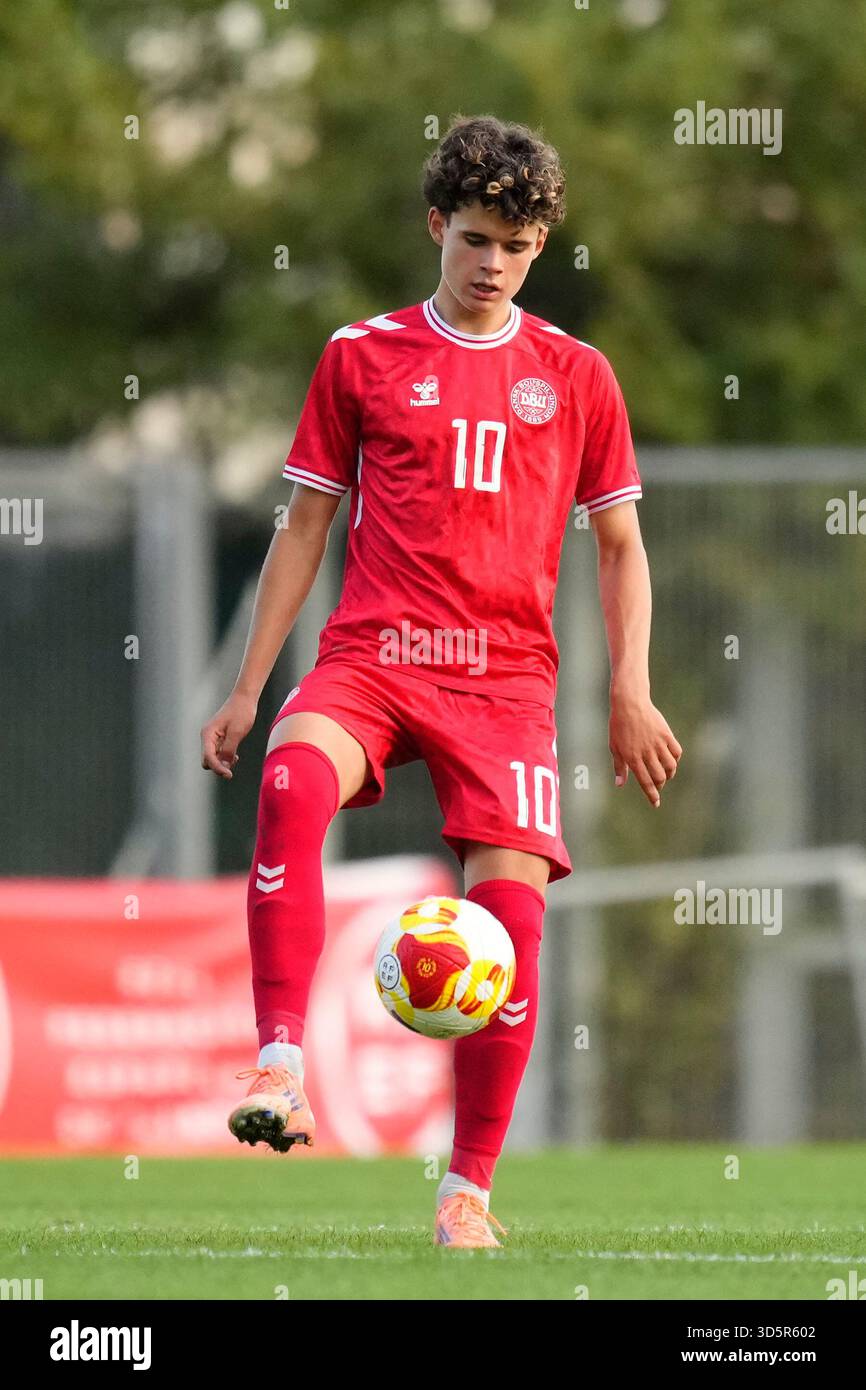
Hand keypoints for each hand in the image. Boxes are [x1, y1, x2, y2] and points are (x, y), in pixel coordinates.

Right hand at [200, 690, 257, 778]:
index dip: (217, 768)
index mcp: (208, 734)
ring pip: (213, 758)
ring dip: (223, 762)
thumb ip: (229, 749)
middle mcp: (207, 737)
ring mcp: (213, 738)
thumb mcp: (237, 732)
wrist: (245, 699)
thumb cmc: (241, 712)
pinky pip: (219, 754)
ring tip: (236, 757)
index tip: (229, 775)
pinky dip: (226, 757)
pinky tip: (235, 755)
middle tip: (234, 762)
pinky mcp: (219, 739)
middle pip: (207, 760)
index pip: (208, 757)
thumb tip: (224, 766)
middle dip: (219, 766)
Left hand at [609, 688, 681, 806]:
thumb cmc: (619, 726)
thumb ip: (619, 767)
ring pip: (670, 766)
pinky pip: (676, 752)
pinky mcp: (666, 735)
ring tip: (665, 774)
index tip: (656, 804)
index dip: (652, 795)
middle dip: (660, 785)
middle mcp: (647, 753)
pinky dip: (675, 759)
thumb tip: (620, 784)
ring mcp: (658, 744)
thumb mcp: (614, 747)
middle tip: (658, 785)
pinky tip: (671, 760)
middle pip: (660, 777)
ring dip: (669, 774)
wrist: (629, 704)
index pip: (645, 782)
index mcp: (633, 758)